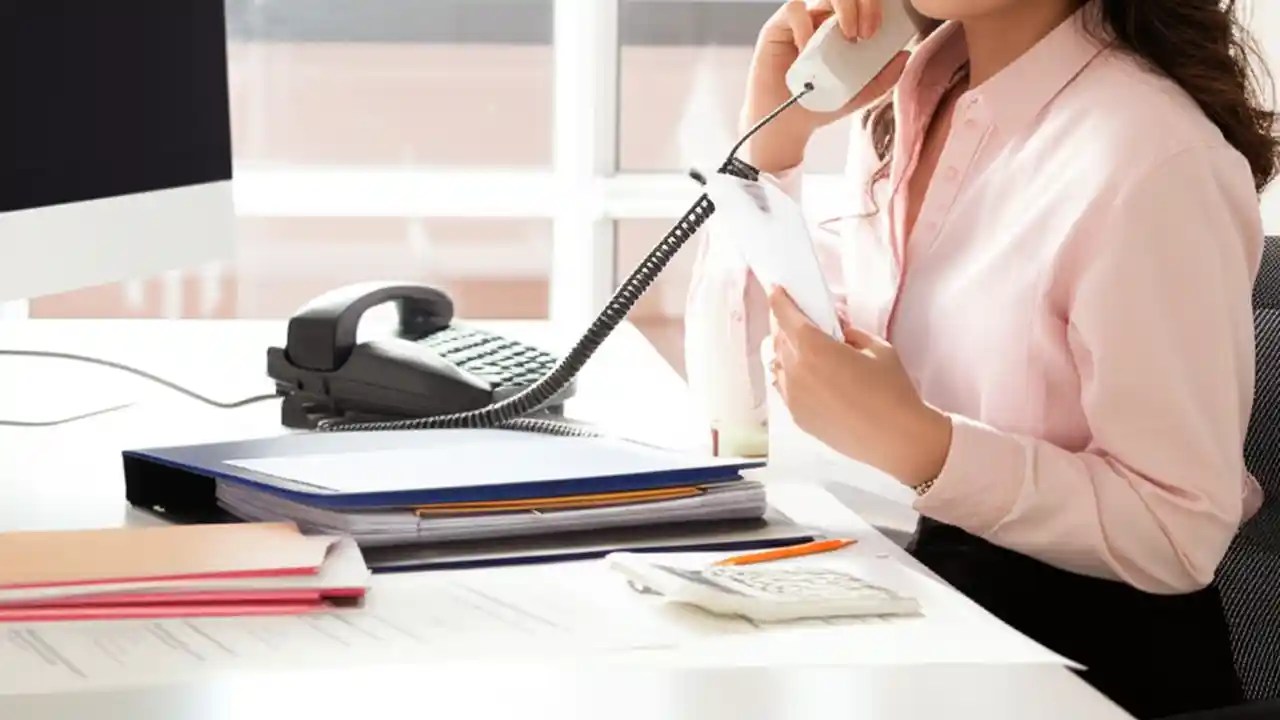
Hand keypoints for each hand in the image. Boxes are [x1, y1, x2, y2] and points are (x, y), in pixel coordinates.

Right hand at [743, 0, 908, 173]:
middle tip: (869, 31)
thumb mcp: (860, 94)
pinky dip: (807, 26)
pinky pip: (795, 10)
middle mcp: (823, 17)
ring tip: (849, 36)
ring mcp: (802, 20)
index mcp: (844, 25)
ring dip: (844, 8)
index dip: (874, 5)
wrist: (786, 124)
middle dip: (865, 3)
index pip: (862, 1)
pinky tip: (810, 50)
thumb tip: (906, 54)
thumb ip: (883, 77)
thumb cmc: (820, 104)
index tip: (879, 31)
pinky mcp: (778, 27)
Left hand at [767, 287, 951, 486]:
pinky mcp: (797, 417)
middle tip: (795, 316)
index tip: (775, 290)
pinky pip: (784, 386)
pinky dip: (789, 373)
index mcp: (814, 348)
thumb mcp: (877, 348)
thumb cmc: (892, 389)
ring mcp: (793, 397)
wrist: (897, 438)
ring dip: (785, 350)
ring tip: (801, 346)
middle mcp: (796, 371)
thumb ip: (850, 332)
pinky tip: (806, 373)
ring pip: (777, 364)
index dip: (779, 300)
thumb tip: (835, 326)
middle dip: (784, 324)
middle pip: (778, 339)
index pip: (786, 316)